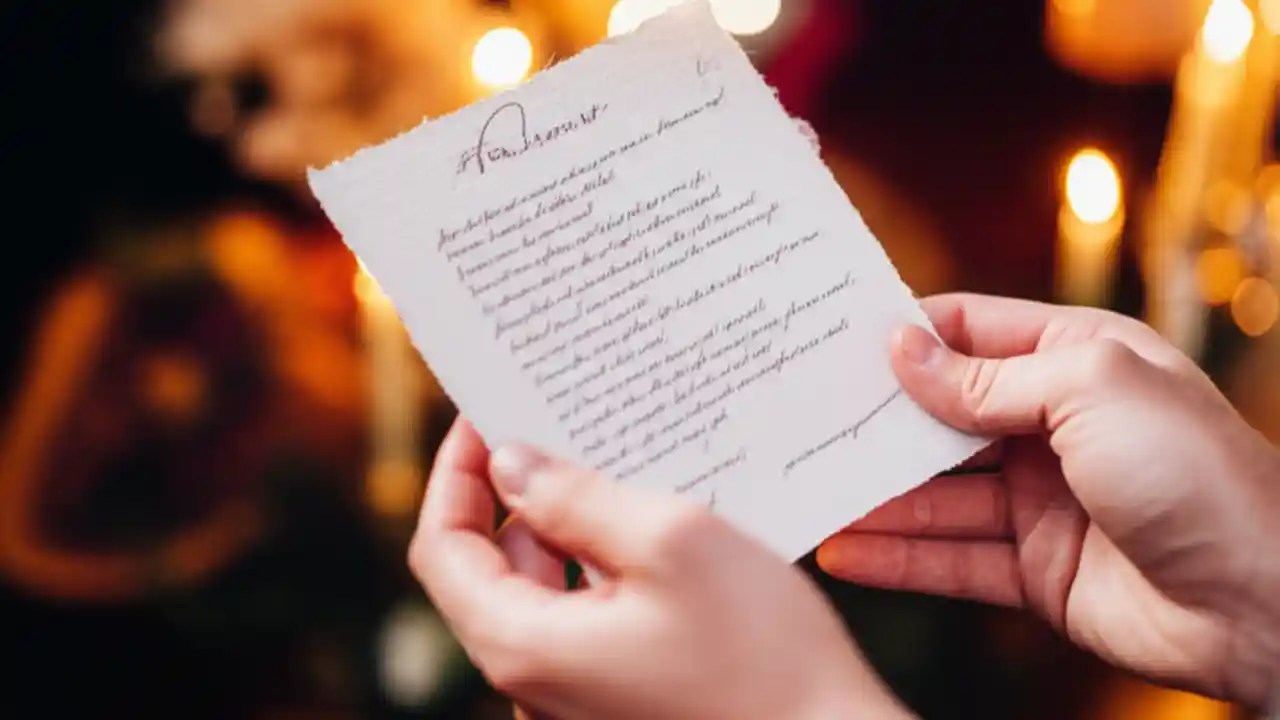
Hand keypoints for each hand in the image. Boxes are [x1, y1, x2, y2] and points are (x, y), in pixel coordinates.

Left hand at [409, 420, 909, 719]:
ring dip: (564, 527)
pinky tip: (646, 527)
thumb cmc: (764, 654)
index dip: (454, 474)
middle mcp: (535, 683)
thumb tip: (510, 464)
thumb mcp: (670, 543)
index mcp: (524, 646)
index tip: (486, 417)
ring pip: (542, 593)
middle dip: (515, 493)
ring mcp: (577, 697)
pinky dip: (599, 566)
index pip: (441, 548)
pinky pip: (585, 619)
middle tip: (554, 425)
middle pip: (489, 570)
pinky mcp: (618, 699)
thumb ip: (575, 497)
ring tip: (609, 465)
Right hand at [818, 294, 1279, 707]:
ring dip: (875, 494)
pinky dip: (897, 556)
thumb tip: (904, 350)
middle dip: (877, 419)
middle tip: (802, 418)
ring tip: (809, 489)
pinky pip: (951, 558)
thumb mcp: (1089, 390)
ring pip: (936, 493)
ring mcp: (1042, 500)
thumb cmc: (1197, 473)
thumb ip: (987, 379)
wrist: (1265, 601)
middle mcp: (1054, 426)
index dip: (907, 335)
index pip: (973, 332)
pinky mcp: (1034, 569)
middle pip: (943, 416)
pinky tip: (846, 551)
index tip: (834, 341)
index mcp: (1077, 360)